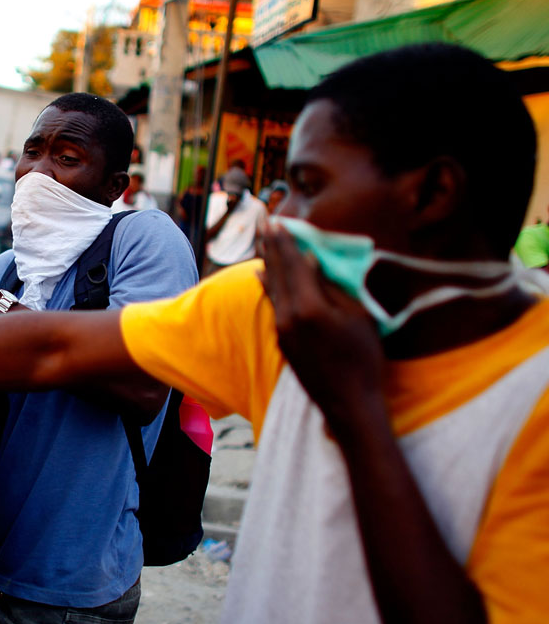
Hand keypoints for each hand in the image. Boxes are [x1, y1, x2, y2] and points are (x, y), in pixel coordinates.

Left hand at [256, 221, 384, 434]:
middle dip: (270, 245)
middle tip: (261, 221)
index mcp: (309, 307)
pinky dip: (267, 285)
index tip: (275, 220)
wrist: (348, 403)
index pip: (293, 264)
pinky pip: (272, 304)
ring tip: (260, 241)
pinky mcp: (282, 340)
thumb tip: (311, 261)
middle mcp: (288, 316)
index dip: (284, 241)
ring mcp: (282, 329)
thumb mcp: (358, 316)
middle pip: (276, 272)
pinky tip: (262, 275)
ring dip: (266, 262)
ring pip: (270, 287)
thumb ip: (331, 286)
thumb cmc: (363, 358)